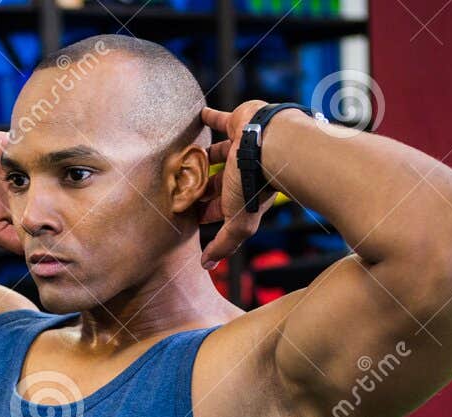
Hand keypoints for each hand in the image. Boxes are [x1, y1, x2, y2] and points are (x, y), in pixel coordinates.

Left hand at [199, 102, 278, 268]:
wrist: (271, 143)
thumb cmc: (254, 184)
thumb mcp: (238, 222)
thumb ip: (224, 244)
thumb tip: (207, 266)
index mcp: (242, 195)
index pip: (220, 207)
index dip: (205, 212)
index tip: (188, 213)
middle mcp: (241, 172)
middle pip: (217, 182)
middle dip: (202, 185)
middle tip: (179, 185)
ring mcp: (240, 148)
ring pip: (216, 153)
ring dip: (202, 155)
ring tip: (184, 155)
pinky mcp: (239, 123)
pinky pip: (220, 119)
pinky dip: (210, 117)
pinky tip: (198, 116)